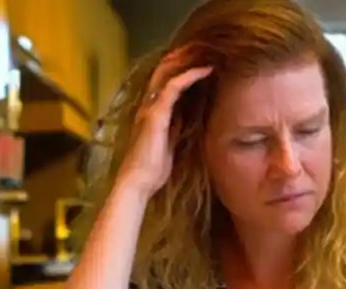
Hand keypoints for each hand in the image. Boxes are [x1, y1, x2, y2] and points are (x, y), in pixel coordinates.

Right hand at [116, 48, 212, 198]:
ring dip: (188, 60)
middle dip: (183, 57)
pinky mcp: (156, 114)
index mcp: (152, 112)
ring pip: (168, 72)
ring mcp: (151, 107)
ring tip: (207, 52)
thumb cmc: (153, 169)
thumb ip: (178, 129)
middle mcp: (149, 105)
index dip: (181, 68)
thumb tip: (193, 120)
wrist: (138, 182)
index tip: (201, 61)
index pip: (165, 81)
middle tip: (204, 48)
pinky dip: (190, 76)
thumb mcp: (171, 144)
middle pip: (164, 70)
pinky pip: (174, 86)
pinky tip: (205, 70)